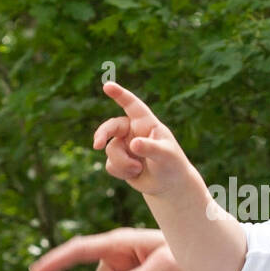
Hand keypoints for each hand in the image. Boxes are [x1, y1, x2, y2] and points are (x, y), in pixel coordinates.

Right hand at [93, 81, 196, 199]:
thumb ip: (151, 148)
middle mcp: (133, 131)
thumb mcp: (166, 156)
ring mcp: (124, 145)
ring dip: (123, 163)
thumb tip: (133, 143)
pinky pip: (110, 164)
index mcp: (146, 123)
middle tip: (97, 145)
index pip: (132, 105)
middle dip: (102, 134)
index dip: (120, 94)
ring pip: (111, 150)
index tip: (107, 85)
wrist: (169, 185)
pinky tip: (135, 174)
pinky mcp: (119, 160)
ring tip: (138, 169)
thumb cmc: (172, 165)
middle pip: (111, 126)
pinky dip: (121, 172)